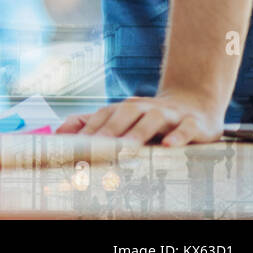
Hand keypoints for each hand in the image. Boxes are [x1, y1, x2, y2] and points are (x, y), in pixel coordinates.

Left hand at [55, 89, 224, 145]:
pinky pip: (186, 128)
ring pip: (153, 119)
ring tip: (128, 147)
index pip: (103, 116)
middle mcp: (144, 108)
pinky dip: (177, 136)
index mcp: (125, 108)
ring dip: (139, 132)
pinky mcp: (193, 123)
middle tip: (96, 147)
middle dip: (109, 130)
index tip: (74, 146)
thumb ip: (91, 123)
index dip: (89, 130)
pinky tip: (168, 146)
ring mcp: (169, 114)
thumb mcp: (122, 118)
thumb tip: (57, 132)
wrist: (195, 105)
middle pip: (124, 114)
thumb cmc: (150, 118)